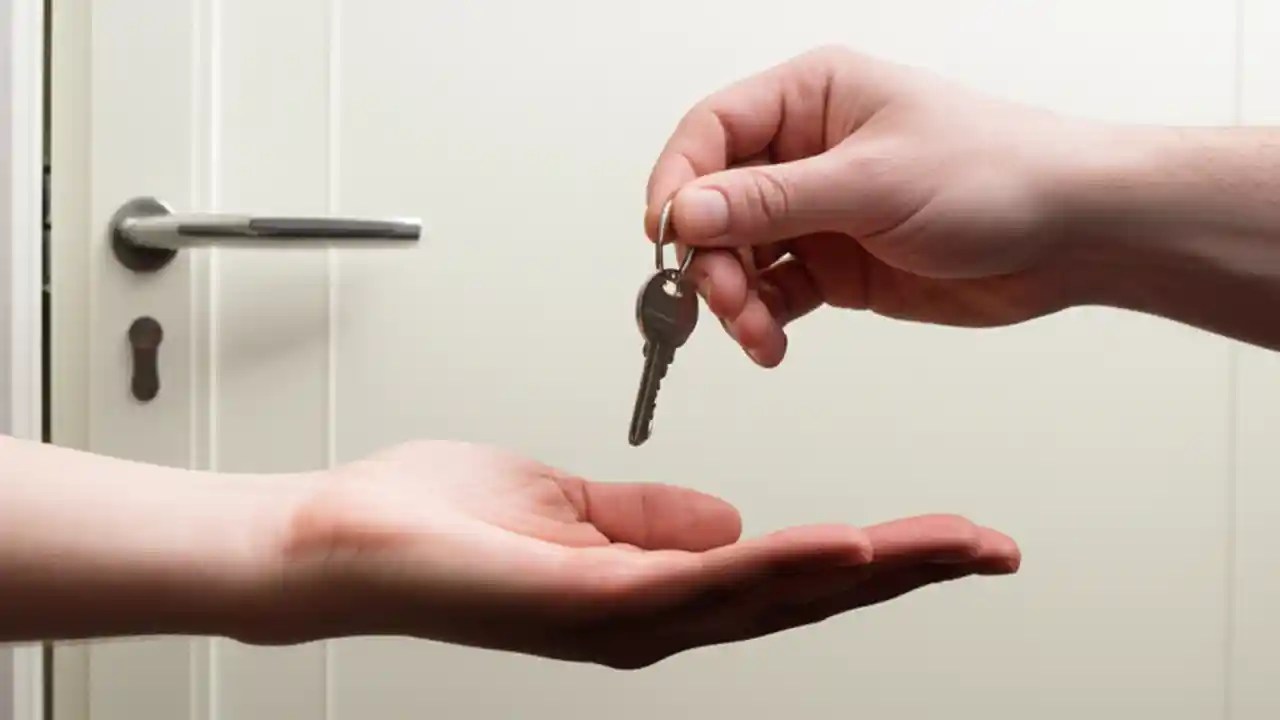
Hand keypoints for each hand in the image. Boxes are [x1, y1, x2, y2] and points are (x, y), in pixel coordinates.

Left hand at [268, 441, 1018, 667]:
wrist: (345, 543)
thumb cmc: (438, 522)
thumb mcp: (568, 500)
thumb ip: (650, 515)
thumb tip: (729, 519)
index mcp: (654, 584)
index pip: (785, 569)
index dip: (871, 556)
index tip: (942, 533)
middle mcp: (653, 614)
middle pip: (800, 591)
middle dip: (902, 570)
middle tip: (987, 548)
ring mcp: (624, 618)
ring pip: (769, 593)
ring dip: (863, 569)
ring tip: (941, 544)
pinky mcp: (586, 605)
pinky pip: (697, 584)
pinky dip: (774, 563)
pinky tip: (833, 545)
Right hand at [645, 46, 1114, 366]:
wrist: (1072, 235)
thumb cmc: (997, 175)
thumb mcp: (872, 182)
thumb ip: (771, 199)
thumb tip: (684, 210)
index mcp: (811, 98)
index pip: (711, 132)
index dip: (679, 183)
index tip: (667, 237)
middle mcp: (805, 151)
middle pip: (714, 202)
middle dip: (710, 256)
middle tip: (725, 298)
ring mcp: (818, 210)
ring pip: (737, 254)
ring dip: (734, 298)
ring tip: (756, 331)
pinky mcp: (833, 262)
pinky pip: (773, 291)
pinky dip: (763, 320)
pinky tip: (773, 340)